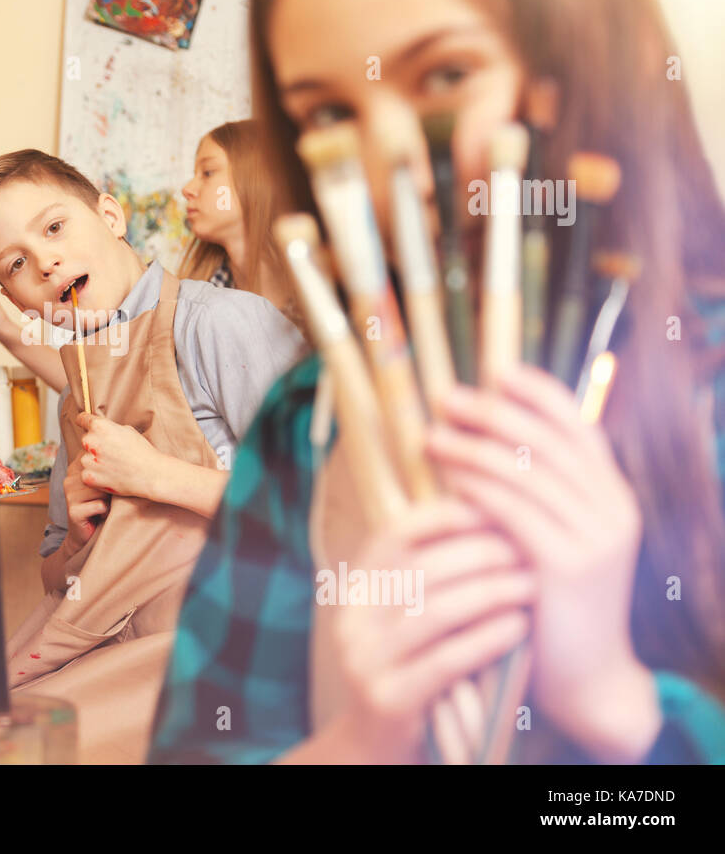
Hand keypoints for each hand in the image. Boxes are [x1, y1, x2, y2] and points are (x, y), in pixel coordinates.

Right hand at [63, 454, 108, 545]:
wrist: (86, 533)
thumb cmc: (100, 504)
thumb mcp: (104, 483)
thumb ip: (108, 468)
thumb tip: (126, 455)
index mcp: (75, 468)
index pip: (96, 459)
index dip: (111, 467)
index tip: (116, 474)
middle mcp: (69, 479)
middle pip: (100, 475)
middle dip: (110, 487)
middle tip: (108, 496)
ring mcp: (69, 494)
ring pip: (101, 490)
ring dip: (108, 500)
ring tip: (103, 505)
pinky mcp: (73, 511)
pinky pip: (99, 505)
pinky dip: (105, 511)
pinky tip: (100, 513)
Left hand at [74, 412, 163, 500]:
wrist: (150, 475)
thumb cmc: (141, 452)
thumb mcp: (126, 430)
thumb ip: (108, 428)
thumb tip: (100, 430)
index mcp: (99, 426)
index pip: (82, 419)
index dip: (84, 421)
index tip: (83, 423)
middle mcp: (90, 441)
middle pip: (85, 440)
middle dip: (94, 445)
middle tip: (111, 452)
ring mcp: (87, 460)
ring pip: (85, 458)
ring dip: (94, 461)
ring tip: (112, 465)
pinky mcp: (88, 477)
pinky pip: (86, 473)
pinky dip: (95, 475)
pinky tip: (110, 475)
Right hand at [330, 499, 534, 762]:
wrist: (379, 744)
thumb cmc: (413, 666)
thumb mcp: (408, 616)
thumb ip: (432, 574)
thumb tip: (484, 508)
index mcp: (356, 588)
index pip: (394, 534)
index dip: (444, 516)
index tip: (494, 510)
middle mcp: (352, 619)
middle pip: (418, 570)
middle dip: (478, 554)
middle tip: (525, 549)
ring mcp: (364, 660)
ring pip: (433, 612)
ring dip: (490, 593)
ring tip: (530, 585)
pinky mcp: (387, 699)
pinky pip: (444, 660)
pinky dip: (486, 639)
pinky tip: (518, 627)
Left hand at [426, 364, 657, 760]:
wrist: (585, 674)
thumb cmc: (555, 600)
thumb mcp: (557, 537)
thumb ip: (539, 492)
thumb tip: (488, 436)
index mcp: (614, 496)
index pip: (579, 426)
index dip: (538, 393)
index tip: (496, 369)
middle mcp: (613, 509)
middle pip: (548, 441)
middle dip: (494, 412)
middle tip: (447, 397)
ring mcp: (595, 536)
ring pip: (525, 472)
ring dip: (472, 446)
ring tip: (430, 434)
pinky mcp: (567, 565)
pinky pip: (512, 511)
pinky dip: (475, 487)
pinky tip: (444, 475)